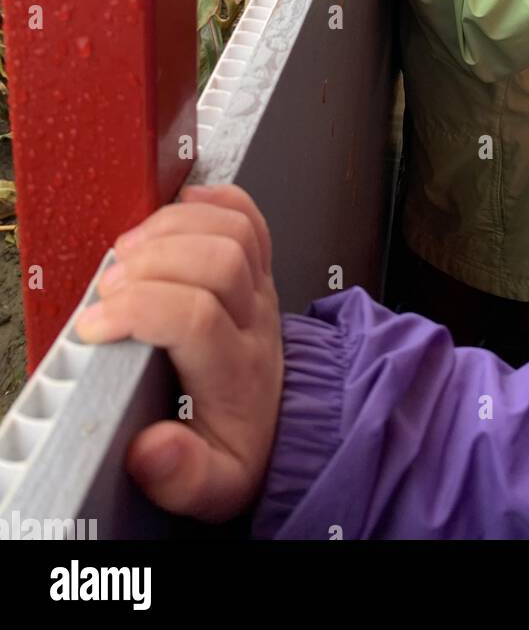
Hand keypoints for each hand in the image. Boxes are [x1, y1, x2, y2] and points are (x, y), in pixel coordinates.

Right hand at [75, 184, 282, 522]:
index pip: (197, 316)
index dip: (139, 309)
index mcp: (238, 373)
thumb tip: (151, 449)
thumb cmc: (236, 446)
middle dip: (154, 262)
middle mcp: (256, 320)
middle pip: (219, 260)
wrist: (278, 427)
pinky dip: (213, 199)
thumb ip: (182, 475)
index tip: (94, 328)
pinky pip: (249, 215)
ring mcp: (260, 287)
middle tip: (108, 289)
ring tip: (128, 253)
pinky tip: (178, 210)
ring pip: (233, 228)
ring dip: (173, 226)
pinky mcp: (258, 267)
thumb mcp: (213, 485)